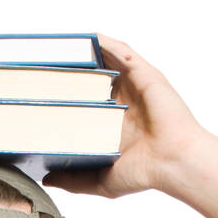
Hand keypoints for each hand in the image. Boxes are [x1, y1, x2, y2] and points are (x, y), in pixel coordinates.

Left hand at [42, 33, 206, 198]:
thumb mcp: (100, 180)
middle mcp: (124, 100)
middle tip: (46, 61)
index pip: (85, 100)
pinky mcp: (146, 76)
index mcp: (113, 122)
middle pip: (94, 77)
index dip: (67, 91)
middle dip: (73, 68)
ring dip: (87, 51)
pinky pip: (124, 53)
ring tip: (63, 45)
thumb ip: (73, 180)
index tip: (43, 87)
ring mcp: (135, 86)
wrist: (173, 163)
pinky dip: (107, 44)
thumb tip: (47, 179)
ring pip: (107, 61)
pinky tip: (89, 38)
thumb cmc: (144, 173)